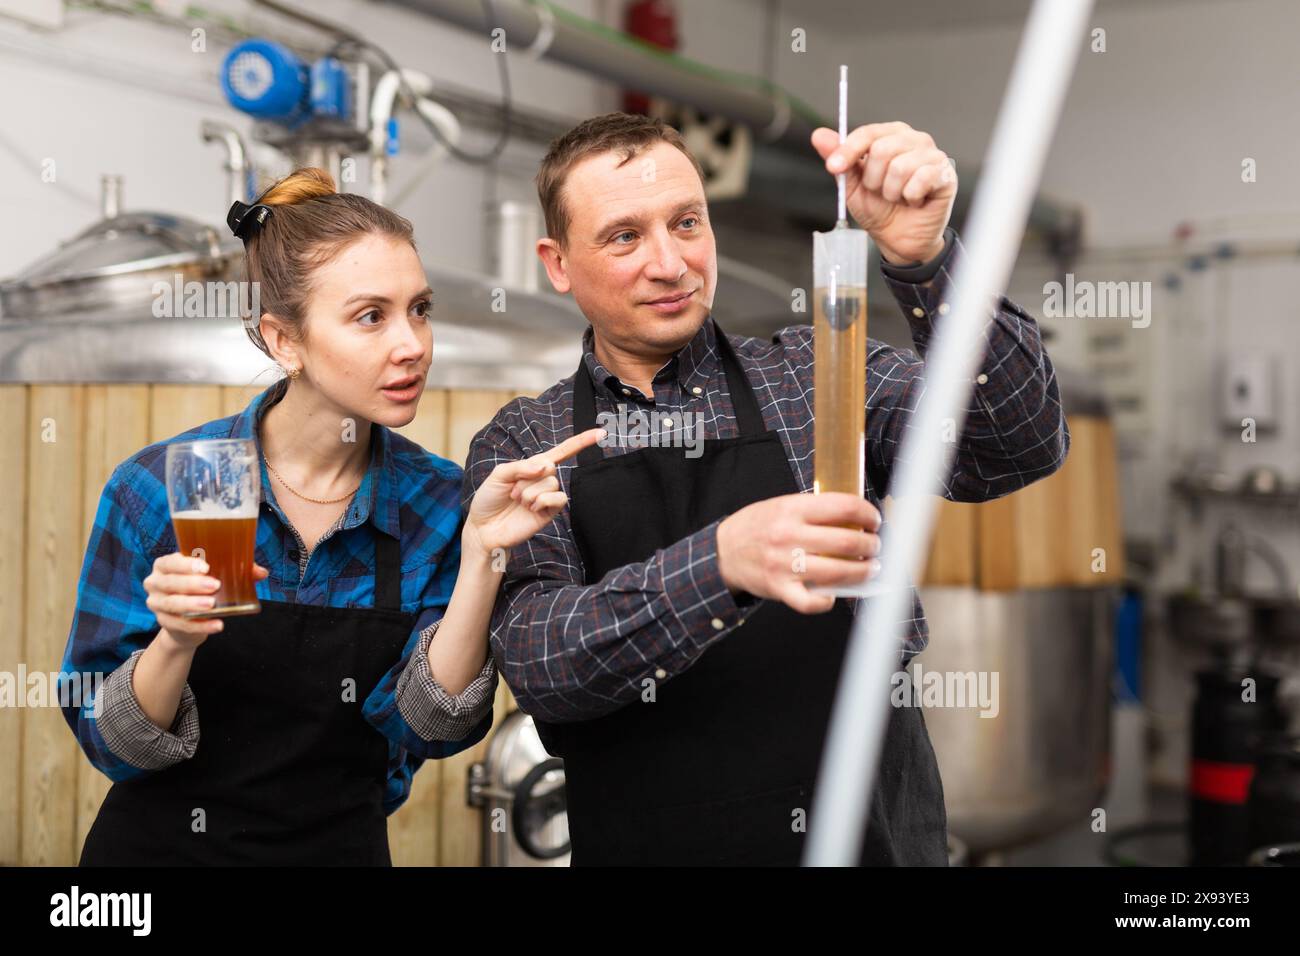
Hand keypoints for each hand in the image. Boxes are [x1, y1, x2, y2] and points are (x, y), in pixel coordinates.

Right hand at [145, 552, 269, 648]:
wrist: (187, 620)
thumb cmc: (200, 588)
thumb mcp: (213, 576)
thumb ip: (236, 571)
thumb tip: (260, 572)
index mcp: (165, 566)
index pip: (170, 562)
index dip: (185, 564)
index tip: (205, 567)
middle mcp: (156, 583)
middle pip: (171, 583)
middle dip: (193, 584)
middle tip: (214, 586)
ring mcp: (157, 604)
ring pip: (173, 604)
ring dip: (193, 604)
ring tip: (212, 605)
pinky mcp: (164, 623)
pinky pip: (182, 625)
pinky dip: (201, 626)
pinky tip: (217, 625)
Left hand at [465, 428, 606, 558]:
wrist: (484, 528)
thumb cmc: (489, 499)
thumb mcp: (499, 474)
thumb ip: (521, 466)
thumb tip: (546, 465)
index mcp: (533, 466)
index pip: (562, 451)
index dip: (581, 441)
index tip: (601, 433)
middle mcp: (544, 480)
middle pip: (550, 467)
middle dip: (528, 478)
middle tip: (513, 491)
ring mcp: (548, 496)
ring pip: (552, 483)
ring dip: (530, 492)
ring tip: (518, 501)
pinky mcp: (550, 512)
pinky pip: (558, 499)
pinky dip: (542, 501)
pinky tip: (531, 508)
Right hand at [717, 492, 881, 613]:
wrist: (723, 552)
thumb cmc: (756, 528)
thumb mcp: (782, 505)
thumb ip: (814, 511)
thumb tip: (854, 520)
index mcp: (792, 509)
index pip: (844, 506)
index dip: (868, 513)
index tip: (874, 520)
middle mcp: (789, 536)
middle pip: (847, 542)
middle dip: (871, 546)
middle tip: (875, 546)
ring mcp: (784, 565)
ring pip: (838, 573)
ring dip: (862, 573)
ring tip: (869, 569)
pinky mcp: (779, 589)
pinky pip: (811, 602)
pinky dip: (828, 602)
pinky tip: (834, 595)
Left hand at [811, 122, 955, 265]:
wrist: (899, 239)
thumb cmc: (880, 209)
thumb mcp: (853, 186)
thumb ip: (839, 160)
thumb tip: (819, 135)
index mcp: (891, 135)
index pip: (867, 133)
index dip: (848, 150)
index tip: (834, 168)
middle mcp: (914, 139)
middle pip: (881, 149)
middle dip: (873, 180)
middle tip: (881, 192)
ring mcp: (932, 155)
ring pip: (900, 167)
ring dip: (892, 192)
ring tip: (898, 198)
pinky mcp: (945, 173)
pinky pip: (920, 179)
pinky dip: (910, 197)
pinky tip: (915, 200)